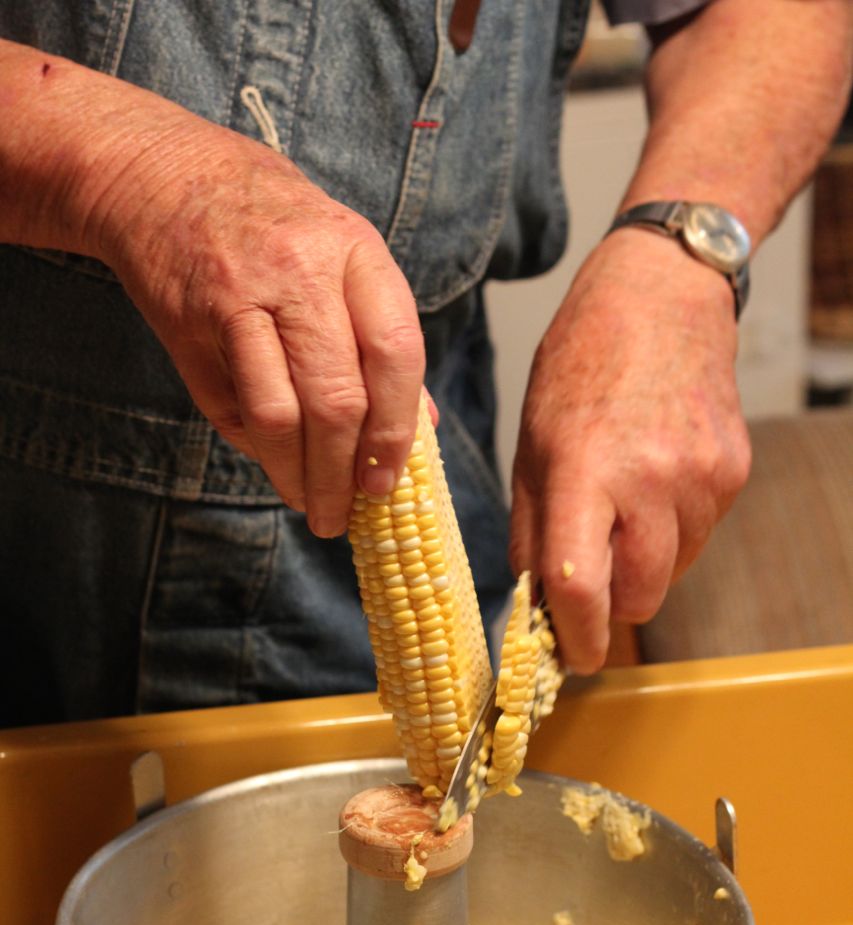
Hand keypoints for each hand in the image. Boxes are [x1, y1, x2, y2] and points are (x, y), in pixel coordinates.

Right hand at [93, 108, 423, 535]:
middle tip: (346, 513)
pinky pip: (231, 406)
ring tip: (311, 506)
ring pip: (280, 415)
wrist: (164, 176)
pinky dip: (257, 449)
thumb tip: (420, 429)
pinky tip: (275, 465)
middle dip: (344, 473)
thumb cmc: (272, 226)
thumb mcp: (342, 257)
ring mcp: (240, 297)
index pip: (395, 354)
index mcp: (355, 252)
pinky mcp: (191, 324)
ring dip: (298, 476)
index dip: (397, 431)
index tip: (387, 480)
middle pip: (337, 398)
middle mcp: (300, 271)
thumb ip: (380, 338)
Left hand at [510, 230, 750, 673]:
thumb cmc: (583, 362)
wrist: (662, 295)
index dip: (575, 638)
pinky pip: (698, 536)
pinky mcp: (733, 473)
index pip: (581, 586)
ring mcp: (701, 478)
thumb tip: (534, 602)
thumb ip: (532, 528)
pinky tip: (654, 482)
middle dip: (611, 607)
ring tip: (621, 507)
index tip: (568, 656)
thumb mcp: (531, 443)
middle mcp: (651, 479)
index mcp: (586, 468)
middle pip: (639, 598)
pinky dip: (671, 531)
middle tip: (588, 584)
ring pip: (671, 572)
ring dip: (641, 565)